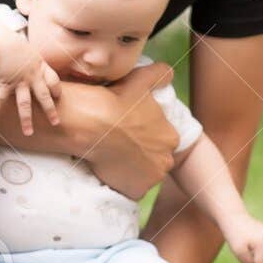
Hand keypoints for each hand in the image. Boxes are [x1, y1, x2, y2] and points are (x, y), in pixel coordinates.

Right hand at [0, 36, 60, 135]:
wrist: (1, 42)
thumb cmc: (11, 42)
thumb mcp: (27, 49)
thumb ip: (30, 58)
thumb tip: (29, 59)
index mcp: (39, 66)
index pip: (53, 79)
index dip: (56, 88)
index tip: (58, 96)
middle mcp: (32, 76)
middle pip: (44, 96)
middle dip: (50, 110)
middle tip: (56, 122)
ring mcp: (19, 82)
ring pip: (25, 103)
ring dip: (26, 119)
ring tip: (28, 133)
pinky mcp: (5, 83)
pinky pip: (0, 99)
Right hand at [86, 63, 178, 199]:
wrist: (92, 124)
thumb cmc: (116, 101)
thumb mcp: (141, 80)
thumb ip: (160, 74)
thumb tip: (170, 71)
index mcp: (171, 136)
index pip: (161, 142)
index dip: (145, 138)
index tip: (129, 134)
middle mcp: (167, 159)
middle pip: (155, 161)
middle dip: (141, 156)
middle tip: (120, 147)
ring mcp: (152, 178)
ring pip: (143, 176)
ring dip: (132, 171)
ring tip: (113, 159)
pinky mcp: (136, 191)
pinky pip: (131, 190)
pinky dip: (122, 183)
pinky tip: (110, 171)